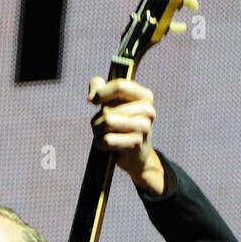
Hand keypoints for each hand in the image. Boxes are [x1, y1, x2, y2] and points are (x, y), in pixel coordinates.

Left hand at [88, 76, 164, 192]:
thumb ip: (99, 88)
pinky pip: (106, 140)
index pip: (119, 86)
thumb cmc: (120, 124)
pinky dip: (100, 143)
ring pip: (106, 122)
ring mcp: (144, 127)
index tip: (93, 101)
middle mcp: (148, 110)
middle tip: (101, 126)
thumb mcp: (111, 102)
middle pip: (107, 109)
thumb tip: (92, 97)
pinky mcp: (136, 144)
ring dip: (97, 130)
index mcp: (145, 96)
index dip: (101, 93)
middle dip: (97, 118)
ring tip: (103, 134)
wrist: (135, 155)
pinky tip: (106, 145)